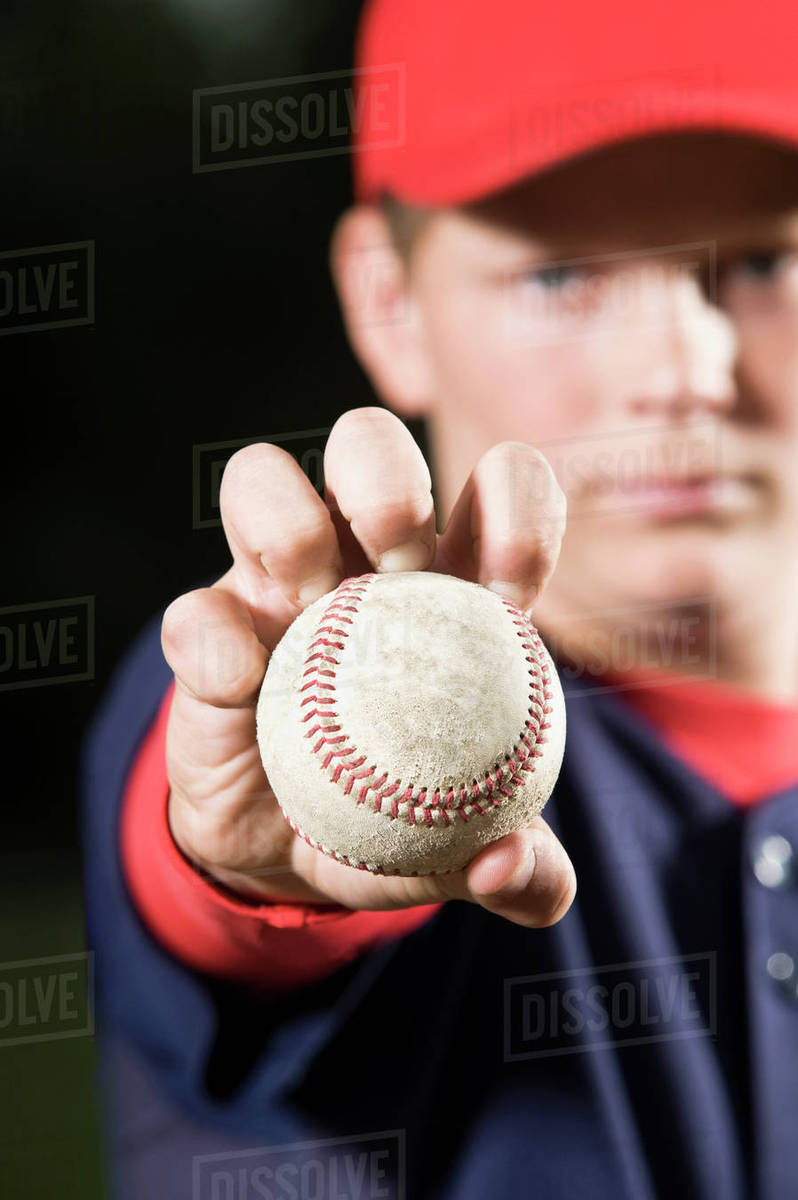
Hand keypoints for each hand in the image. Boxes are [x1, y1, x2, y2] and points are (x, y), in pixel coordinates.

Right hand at [161, 407, 574, 927]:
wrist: (281, 855)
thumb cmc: (391, 822)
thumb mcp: (462, 852)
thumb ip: (517, 871)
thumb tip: (516, 869)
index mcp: (452, 587)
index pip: (500, 496)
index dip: (519, 506)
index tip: (514, 586)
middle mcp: (359, 561)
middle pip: (372, 445)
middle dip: (391, 476)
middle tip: (402, 559)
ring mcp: (273, 586)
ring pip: (263, 480)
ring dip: (289, 518)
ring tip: (309, 592)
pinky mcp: (206, 631)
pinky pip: (195, 610)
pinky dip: (213, 637)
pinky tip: (237, 684)